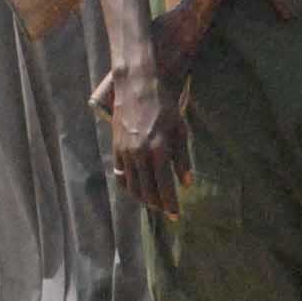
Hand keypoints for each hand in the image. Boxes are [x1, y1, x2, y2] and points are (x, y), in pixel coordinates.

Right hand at [111, 63, 191, 217]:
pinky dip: (127, 185)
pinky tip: (134, 189)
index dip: (170, 204)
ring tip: (152, 202)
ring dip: (142, 198)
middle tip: (164, 210)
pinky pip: (120, 173)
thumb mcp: (180, 130)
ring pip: (132, 185)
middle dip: (157, 204)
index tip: (175, 216)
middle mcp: (140, 154)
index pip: (164, 187)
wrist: (137, 85)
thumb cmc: (164, 105)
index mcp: (158, 151)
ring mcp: (125, 151)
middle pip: (147, 190)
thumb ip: (183, 158)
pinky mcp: (115, 146)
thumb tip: (186, 183)